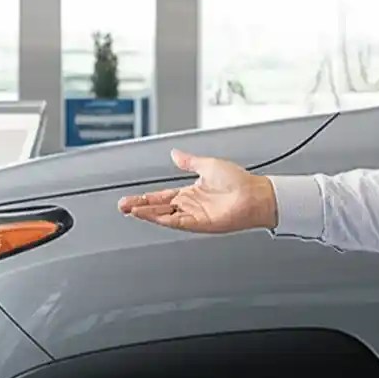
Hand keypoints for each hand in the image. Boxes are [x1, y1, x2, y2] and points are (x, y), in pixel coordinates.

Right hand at [117, 149, 276, 233]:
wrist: (255, 194)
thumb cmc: (240, 181)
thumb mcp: (208, 164)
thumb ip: (189, 161)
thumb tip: (175, 154)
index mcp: (191, 192)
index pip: (162, 196)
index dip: (146, 197)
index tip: (131, 198)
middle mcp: (191, 205)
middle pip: (159, 207)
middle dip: (140, 206)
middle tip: (123, 206)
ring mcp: (194, 215)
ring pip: (164, 215)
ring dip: (146, 213)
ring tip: (130, 210)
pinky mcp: (200, 223)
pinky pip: (176, 222)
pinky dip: (161, 219)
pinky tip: (149, 216)